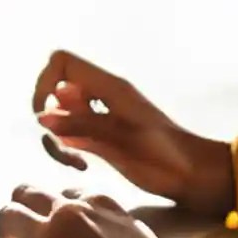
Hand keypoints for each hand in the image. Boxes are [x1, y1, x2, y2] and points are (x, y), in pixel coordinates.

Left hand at [0, 185, 160, 237]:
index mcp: (98, 202)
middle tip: (22, 234)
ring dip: (4, 234)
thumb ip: (123, 228)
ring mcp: (46, 235)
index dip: (57, 210)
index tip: (57, 226)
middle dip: (21, 209)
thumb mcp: (143, 236)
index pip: (67, 194)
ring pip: (7, 215)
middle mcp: (67, 211)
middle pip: (28, 193)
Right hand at [33, 50, 235, 216]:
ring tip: (76, 160)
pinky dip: (68, 148)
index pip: (62, 62)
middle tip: (66, 148)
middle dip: (50, 119)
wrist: (196, 174)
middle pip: (55, 91)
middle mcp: (101, 96)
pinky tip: (83, 164)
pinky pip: (71, 133)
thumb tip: (42, 117)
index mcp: (109, 86)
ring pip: (59, 115)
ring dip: (57, 138)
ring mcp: (100, 116)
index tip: (45, 116)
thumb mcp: (123, 140)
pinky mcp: (101, 136)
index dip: (45, 83)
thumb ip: (82, 126)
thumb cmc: (167, 155)